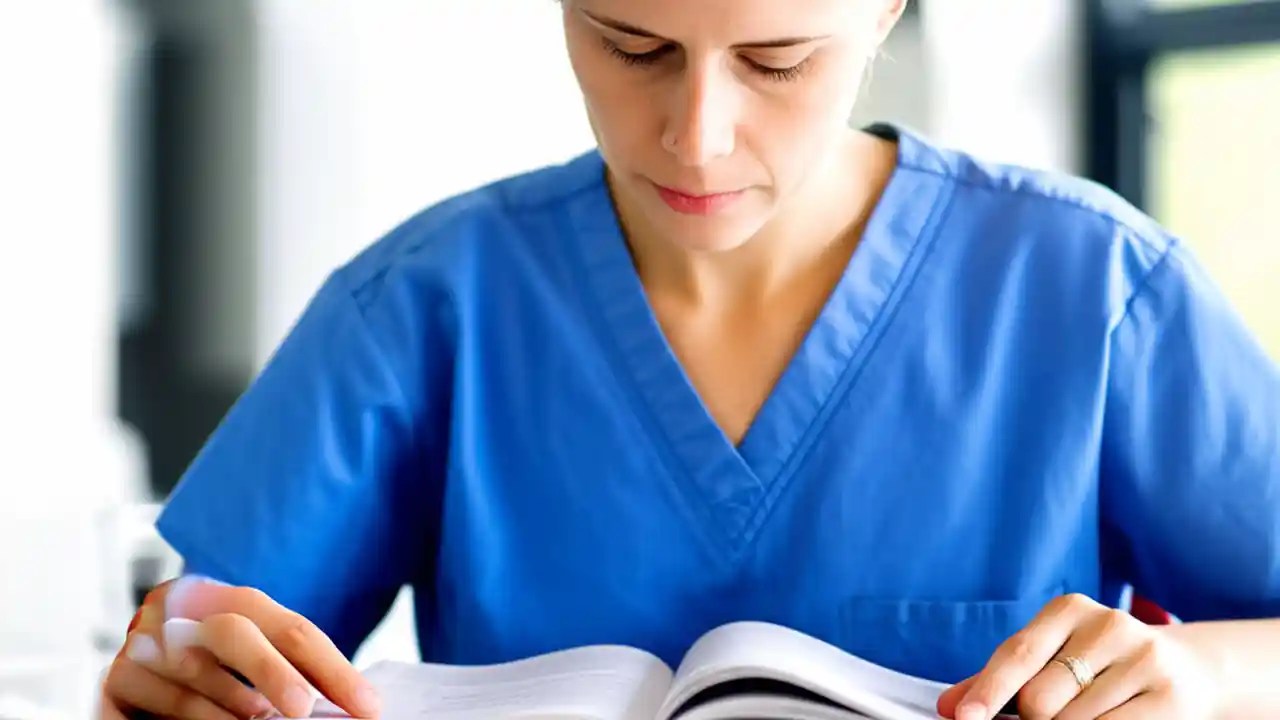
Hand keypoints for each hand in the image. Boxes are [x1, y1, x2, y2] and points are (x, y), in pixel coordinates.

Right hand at [100, 575, 380, 718]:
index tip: (368, 707)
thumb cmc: (211, 664)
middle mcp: (183, 609)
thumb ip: (290, 670)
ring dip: (234, 706)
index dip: (334, 669)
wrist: (138, 660)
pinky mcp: (114, 679)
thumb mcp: (253, 655)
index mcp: (231, 597)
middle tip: (304, 710)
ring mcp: (143, 641)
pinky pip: (158, 701)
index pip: (293, 629)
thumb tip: (351, 706)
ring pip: (195, 672)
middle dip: (275, 673)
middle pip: (235, 631)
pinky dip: (195, 719)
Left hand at [936, 593, 1219, 719]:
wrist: (1187, 669)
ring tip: (1084, 714)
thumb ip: (1000, 679)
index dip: (987, 691)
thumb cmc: (1100, 667)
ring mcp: (1143, 659)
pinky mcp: (1170, 696)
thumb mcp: (1052, 659)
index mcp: (1069, 610)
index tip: (964, 718)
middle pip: (1040, 697)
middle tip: (1048, 715)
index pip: (1016, 654)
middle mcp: (1108, 625)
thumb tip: (950, 706)